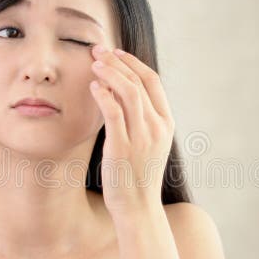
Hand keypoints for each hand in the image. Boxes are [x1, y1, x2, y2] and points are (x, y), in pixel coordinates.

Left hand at [88, 44, 174, 216]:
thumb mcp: (148, 144)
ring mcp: (141, 137)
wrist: (138, 208)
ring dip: (109, 72)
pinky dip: (103, 95)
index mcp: (166, 123)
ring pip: (128, 92)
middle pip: (138, 81)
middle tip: (98, 50)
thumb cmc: (138, 176)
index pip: (153, 81)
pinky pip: (113, 113)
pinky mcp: (122, 147)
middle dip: (117, 61)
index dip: (133, 63)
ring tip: (93, 62)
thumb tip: (122, 95)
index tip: (116, 52)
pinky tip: (93, 87)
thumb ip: (141, 120)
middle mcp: (156, 127)